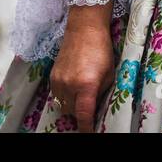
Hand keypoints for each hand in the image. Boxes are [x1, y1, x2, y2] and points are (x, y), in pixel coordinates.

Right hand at [49, 5, 115, 131]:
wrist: (84, 29)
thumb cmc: (101, 50)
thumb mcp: (109, 73)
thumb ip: (102, 93)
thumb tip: (96, 108)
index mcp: (87, 85)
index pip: (84, 115)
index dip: (86, 127)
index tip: (90, 131)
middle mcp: (70, 85)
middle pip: (72, 113)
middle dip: (80, 115)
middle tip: (89, 108)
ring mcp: (59, 81)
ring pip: (62, 106)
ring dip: (72, 107)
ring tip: (81, 97)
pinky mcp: (52, 76)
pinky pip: (56, 95)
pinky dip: (65, 97)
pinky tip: (73, 89)